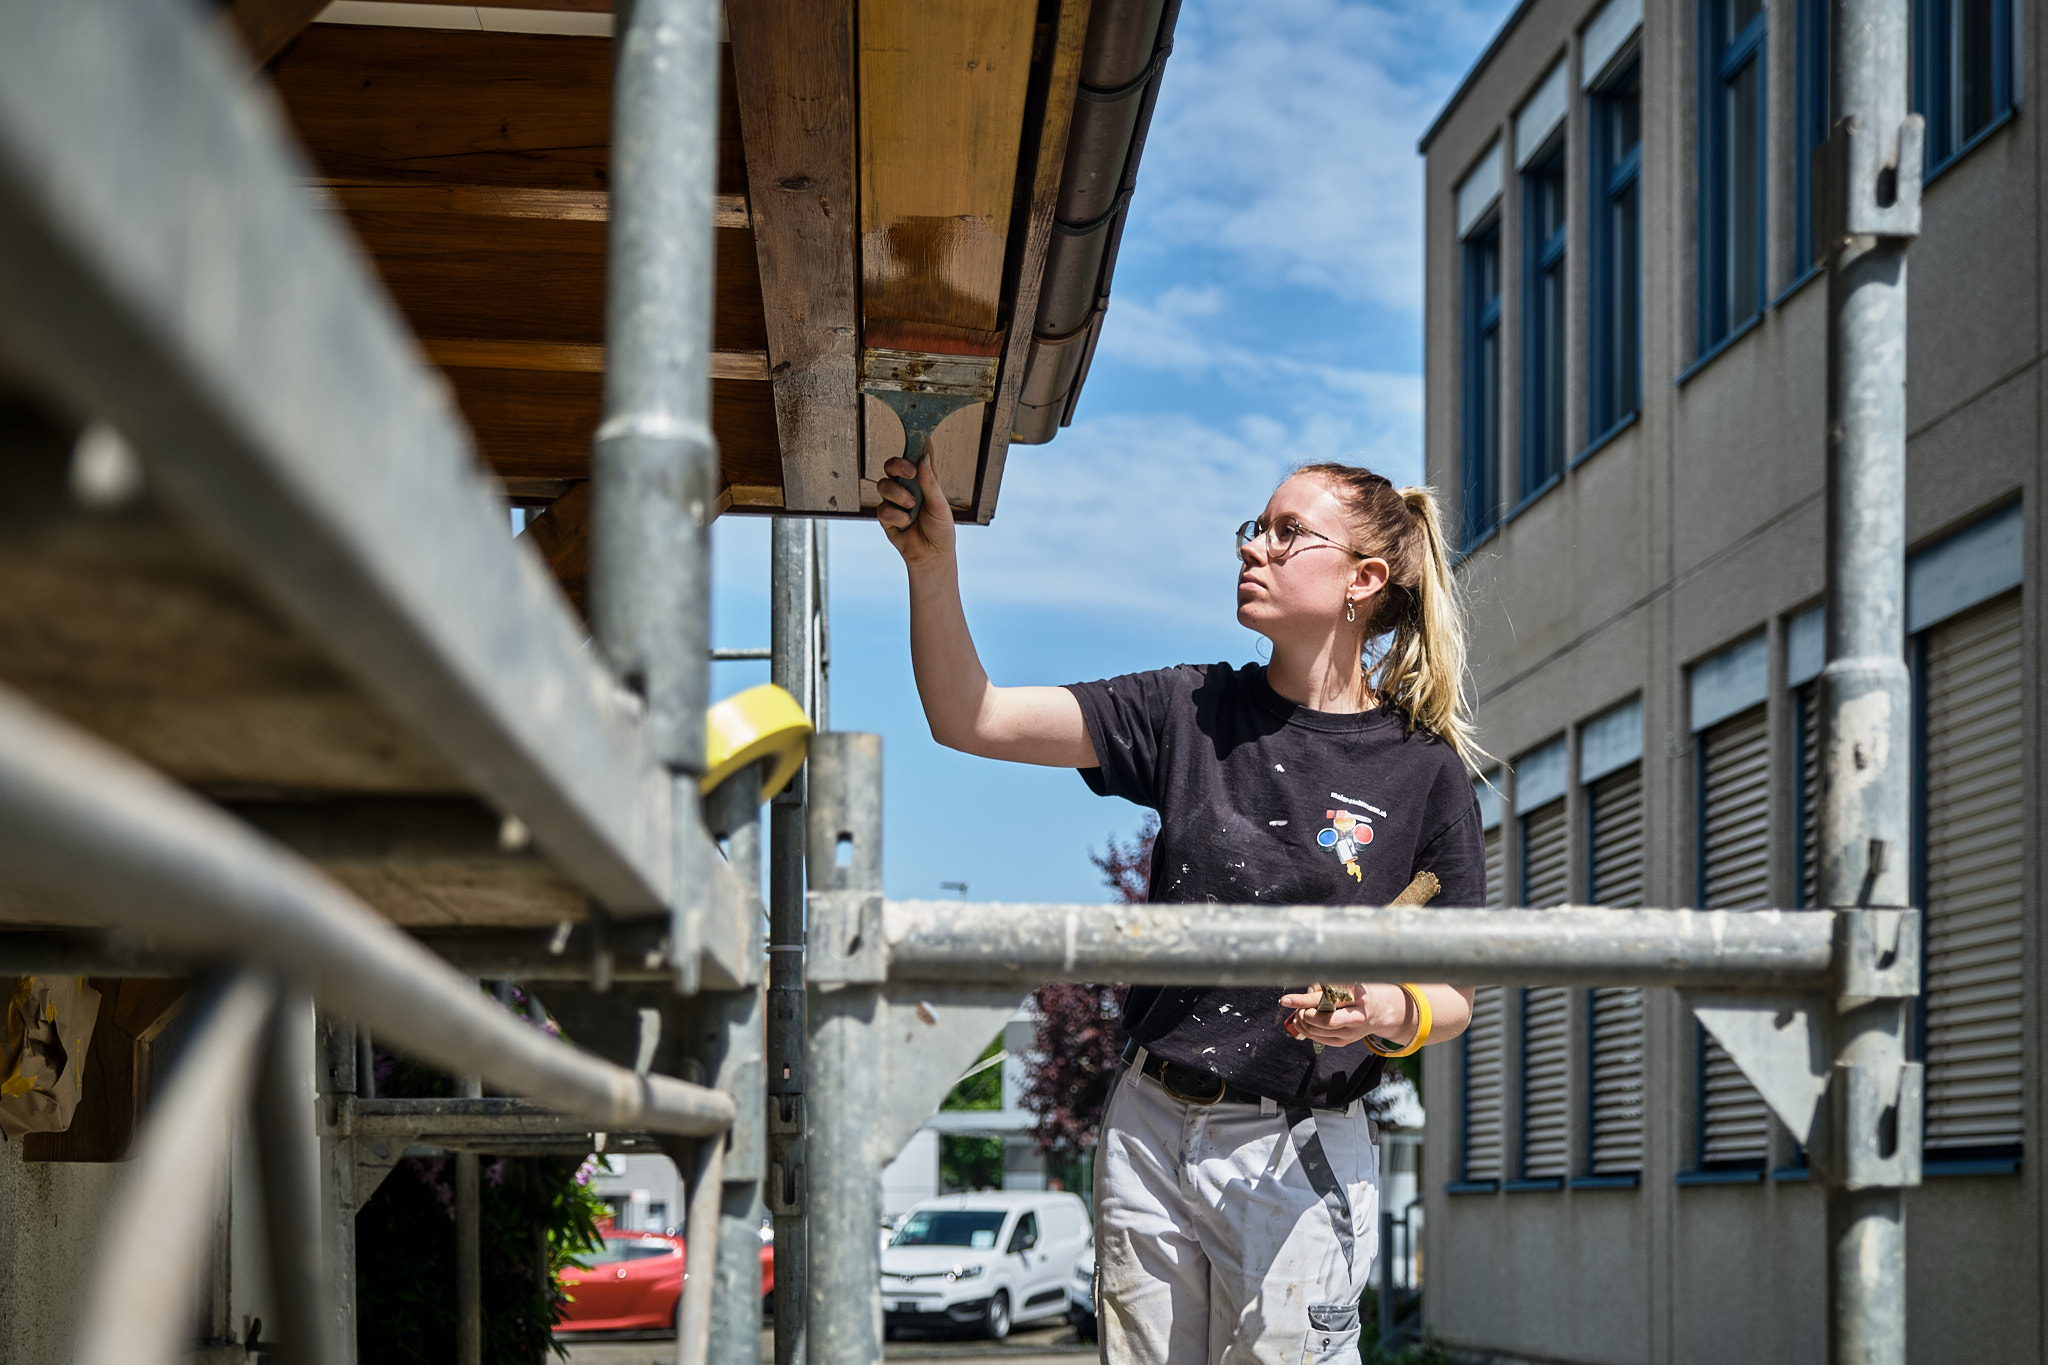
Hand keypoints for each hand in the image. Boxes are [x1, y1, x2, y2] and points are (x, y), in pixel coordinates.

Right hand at [876, 453, 954, 569]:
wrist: (932, 556)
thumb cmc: (941, 529)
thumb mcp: (939, 504)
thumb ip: (930, 482)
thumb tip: (923, 457)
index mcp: (923, 480)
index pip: (915, 457)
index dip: (913, 443)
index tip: (914, 433)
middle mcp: (906, 487)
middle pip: (891, 465)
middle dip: (897, 465)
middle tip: (910, 473)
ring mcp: (894, 502)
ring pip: (883, 485)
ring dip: (898, 495)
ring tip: (911, 506)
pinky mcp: (886, 517)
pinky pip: (883, 509)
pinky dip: (896, 516)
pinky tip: (906, 523)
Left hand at [1277, 983, 1409, 1050]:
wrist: (1381, 1012)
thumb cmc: (1359, 994)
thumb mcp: (1347, 984)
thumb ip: (1325, 987)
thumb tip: (1305, 993)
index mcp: (1358, 997)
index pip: (1326, 1000)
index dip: (1303, 1000)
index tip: (1286, 999)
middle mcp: (1356, 1017)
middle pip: (1322, 1021)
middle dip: (1304, 1015)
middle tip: (1300, 1008)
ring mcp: (1351, 1033)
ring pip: (1317, 1032)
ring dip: (1302, 1022)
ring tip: (1300, 1013)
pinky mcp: (1344, 1042)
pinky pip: (1318, 1039)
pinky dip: (1306, 1030)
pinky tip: (1304, 1021)